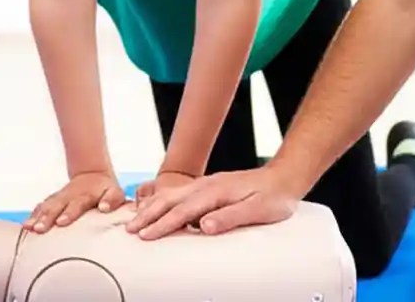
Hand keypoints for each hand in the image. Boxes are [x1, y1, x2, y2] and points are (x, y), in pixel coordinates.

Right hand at [24, 170, 125, 232]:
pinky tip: (26, 226)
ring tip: (28, 228)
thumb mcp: (116, 192)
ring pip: (46, 206)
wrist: (92, 175)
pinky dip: (33, 215)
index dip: (69, 213)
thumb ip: (112, 199)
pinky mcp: (53, 200)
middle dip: (47, 217)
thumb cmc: (106, 190)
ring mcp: (60, 197)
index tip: (61, 222)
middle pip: (57, 205)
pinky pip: (41, 207)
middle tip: (39, 229)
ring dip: (37, 217)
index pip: (77, 204)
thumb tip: (105, 208)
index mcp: (86, 194)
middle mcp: (70, 195)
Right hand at [125, 166, 302, 239]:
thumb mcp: (257, 211)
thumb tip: (204, 226)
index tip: (146, 236)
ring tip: (135, 219)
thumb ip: (230, 218)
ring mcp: (206, 184)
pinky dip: (163, 201)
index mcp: (215, 191)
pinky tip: (157, 208)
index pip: (183, 211)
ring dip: (152, 207)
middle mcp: (207, 185)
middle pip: (170, 200)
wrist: (283, 178)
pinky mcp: (208, 187)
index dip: (163, 224)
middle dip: (148, 214)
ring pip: (172, 195)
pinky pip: (179, 193)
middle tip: (130, 229)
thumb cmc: (273, 197)